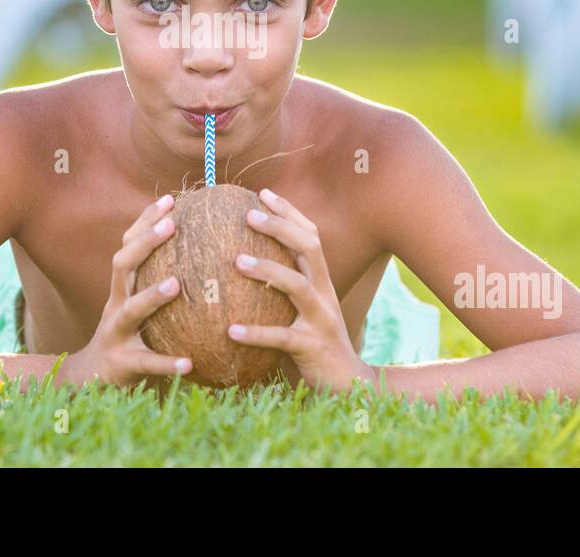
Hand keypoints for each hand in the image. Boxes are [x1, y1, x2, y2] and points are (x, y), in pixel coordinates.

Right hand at [59, 193, 193, 387]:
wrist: (93, 378)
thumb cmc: (129, 334)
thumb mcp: (139, 303)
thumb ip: (164, 279)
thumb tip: (208, 253)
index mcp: (122, 286)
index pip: (129, 244)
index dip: (145, 220)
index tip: (170, 199)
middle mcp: (116, 303)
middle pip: (123, 265)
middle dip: (145, 243)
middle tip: (172, 225)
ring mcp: (116, 332)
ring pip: (131, 309)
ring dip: (152, 295)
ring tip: (176, 284)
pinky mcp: (123, 364)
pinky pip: (147, 362)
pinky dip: (166, 363)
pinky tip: (188, 364)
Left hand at [230, 188, 376, 394]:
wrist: (349, 386)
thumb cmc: (314, 344)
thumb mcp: (302, 311)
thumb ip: (281, 290)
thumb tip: (236, 266)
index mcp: (321, 282)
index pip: (309, 236)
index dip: (289, 212)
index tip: (263, 192)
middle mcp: (324, 294)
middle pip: (309, 249)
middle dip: (280, 227)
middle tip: (248, 213)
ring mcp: (321, 320)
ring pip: (297, 286)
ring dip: (268, 270)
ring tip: (236, 261)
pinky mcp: (312, 348)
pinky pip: (281, 337)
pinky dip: (257, 333)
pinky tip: (231, 332)